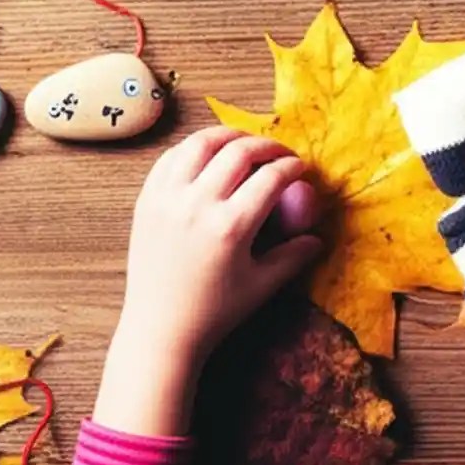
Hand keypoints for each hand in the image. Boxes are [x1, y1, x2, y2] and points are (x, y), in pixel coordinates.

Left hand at [93, 127, 322, 435]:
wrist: (160, 329)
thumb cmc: (215, 312)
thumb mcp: (261, 285)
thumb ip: (292, 256)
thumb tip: (318, 237)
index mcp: (230, 227)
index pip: (270, 178)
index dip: (291, 167)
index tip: (301, 168)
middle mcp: (197, 205)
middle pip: (238, 151)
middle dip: (266, 145)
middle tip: (279, 153)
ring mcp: (167, 199)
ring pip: (200, 144)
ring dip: (228, 136)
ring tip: (244, 143)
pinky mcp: (146, 200)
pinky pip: (170, 158)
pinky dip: (193, 149)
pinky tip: (208, 155)